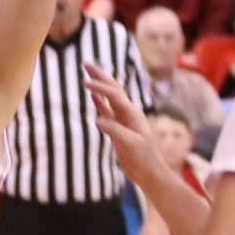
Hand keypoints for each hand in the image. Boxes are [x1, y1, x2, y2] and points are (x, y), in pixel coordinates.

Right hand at [84, 62, 160, 188]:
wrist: (149, 171)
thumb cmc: (143, 158)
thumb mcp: (130, 144)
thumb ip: (115, 131)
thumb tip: (97, 119)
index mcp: (132, 113)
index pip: (114, 94)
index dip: (100, 87)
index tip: (85, 83)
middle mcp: (127, 112)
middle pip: (113, 88)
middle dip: (100, 75)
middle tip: (85, 62)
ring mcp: (122, 119)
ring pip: (109, 97)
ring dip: (99, 84)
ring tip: (87, 73)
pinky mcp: (117, 128)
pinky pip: (106, 110)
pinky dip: (99, 101)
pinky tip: (92, 96)